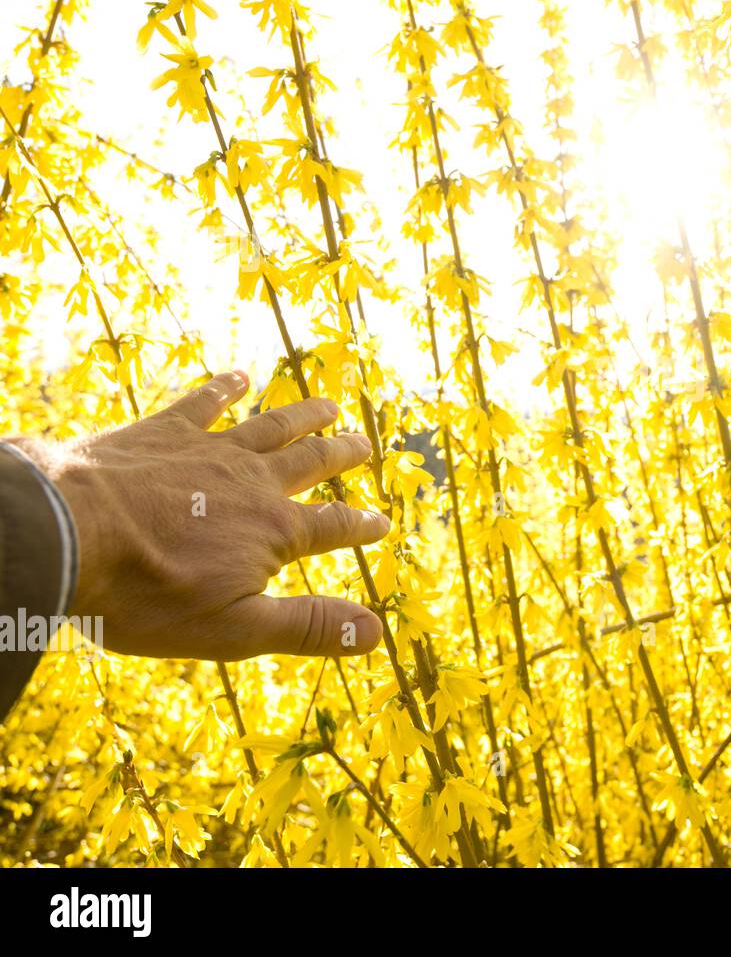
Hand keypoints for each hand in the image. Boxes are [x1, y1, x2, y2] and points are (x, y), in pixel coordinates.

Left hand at [17, 371, 388, 660]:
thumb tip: (376, 632)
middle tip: (365, 445)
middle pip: (311, 464)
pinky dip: (224, 389)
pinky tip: (238, 377)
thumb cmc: (148, 593)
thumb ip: (307, 626)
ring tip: (329, 406)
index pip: (333, 527)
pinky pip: (203, 403)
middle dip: (341, 455)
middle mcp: (253, 482)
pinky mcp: (163, 431)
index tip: (382, 522)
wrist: (68, 536)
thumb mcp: (235, 629)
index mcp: (274, 531)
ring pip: (270, 427)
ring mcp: (209, 450)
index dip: (360, 526)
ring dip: (304, 417)